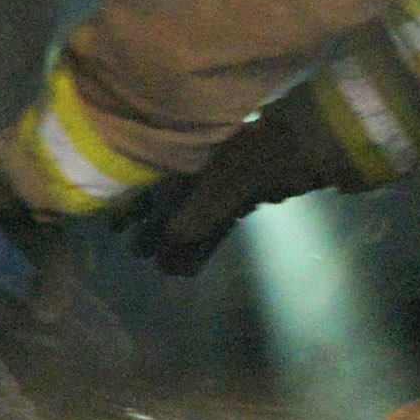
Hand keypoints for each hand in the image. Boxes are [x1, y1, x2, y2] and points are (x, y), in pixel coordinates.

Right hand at [116, 111, 345, 276]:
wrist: (301, 152)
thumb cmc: (253, 159)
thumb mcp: (218, 188)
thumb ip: (195, 217)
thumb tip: (170, 240)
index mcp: (185, 154)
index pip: (149, 179)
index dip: (133, 202)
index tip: (118, 226)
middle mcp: (197, 166)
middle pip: (168, 201)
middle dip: (155, 228)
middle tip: (140, 252)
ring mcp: (219, 183)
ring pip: (191, 216)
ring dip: (180, 242)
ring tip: (164, 267)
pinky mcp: (239, 198)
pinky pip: (215, 224)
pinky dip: (204, 244)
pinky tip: (190, 265)